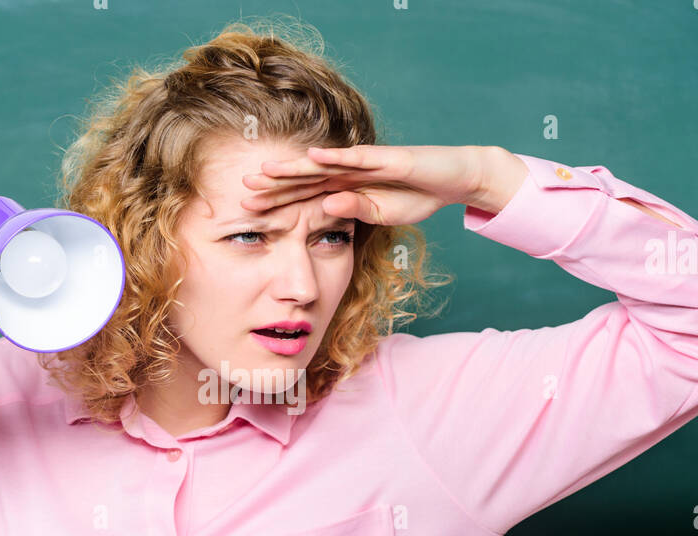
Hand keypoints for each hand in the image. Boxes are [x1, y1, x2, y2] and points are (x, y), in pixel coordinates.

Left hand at [240, 144, 490, 226]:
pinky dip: (335, 157)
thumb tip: (326, 210)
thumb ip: (354, 212)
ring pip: (323, 165)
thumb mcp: (382, 215)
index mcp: (346, 187)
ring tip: (266, 170)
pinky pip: (358, 159)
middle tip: (242, 190)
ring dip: (294, 168)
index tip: (249, 212)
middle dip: (275, 185)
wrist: (455, 179)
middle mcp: (350, 172)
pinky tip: (313, 157)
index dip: (278, 202)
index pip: (305, 196)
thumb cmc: (418, 196)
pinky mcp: (387, 159)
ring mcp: (367, 163)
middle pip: (305, 179)